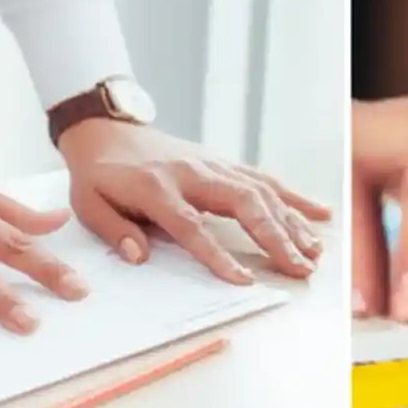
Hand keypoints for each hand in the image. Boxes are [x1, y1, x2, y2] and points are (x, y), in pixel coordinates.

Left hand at [58, 119, 329, 281]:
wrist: (106, 127)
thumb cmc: (98, 172)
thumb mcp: (88, 203)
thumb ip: (114, 230)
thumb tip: (139, 256)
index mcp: (157, 188)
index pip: (192, 226)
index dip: (218, 255)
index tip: (244, 279)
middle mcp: (193, 173)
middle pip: (243, 204)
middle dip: (276, 237)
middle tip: (300, 267)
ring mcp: (214, 165)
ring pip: (261, 192)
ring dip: (291, 222)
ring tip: (314, 252)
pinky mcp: (225, 163)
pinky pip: (265, 179)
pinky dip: (294, 197)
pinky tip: (320, 214)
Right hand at [352, 33, 407, 320]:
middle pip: (366, 153)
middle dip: (362, 236)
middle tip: (379, 311)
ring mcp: (405, 110)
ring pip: (345, 167)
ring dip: (350, 240)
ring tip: (372, 308)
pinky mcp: (387, 143)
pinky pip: (350, 186)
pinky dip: (356, 240)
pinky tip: (374, 290)